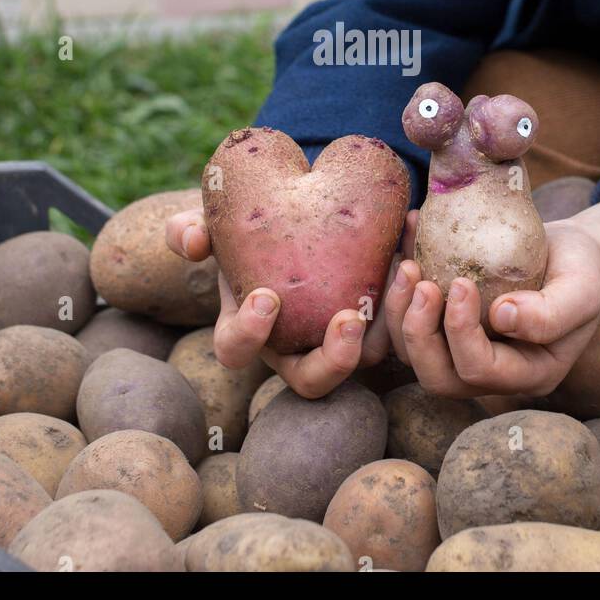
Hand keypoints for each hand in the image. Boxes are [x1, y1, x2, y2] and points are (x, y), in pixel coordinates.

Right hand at [165, 209, 417, 398]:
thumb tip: (191, 239)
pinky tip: (411, 233)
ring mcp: (339, 338)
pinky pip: (401, 318)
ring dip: (388, 322)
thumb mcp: (212, 225)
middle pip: (313, 381)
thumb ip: (188, 230)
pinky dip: (409, 281)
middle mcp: (294, 347)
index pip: (238, 352)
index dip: (250, 333)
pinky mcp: (379, 318)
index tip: (266, 297)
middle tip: (349, 318)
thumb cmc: (242, 231)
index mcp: (249, 331)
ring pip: (368, 356)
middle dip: (334, 358)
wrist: (289, 218)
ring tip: (399, 270)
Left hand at [382, 216, 599, 397]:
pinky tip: (405, 247)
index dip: (461, 331)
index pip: (480, 370)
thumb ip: (552, 312)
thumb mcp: (582, 287)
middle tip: (420, 280)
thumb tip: (502, 317)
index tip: (461, 282)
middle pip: (438, 377)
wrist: (566, 253)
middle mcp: (493, 374)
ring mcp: (464, 354)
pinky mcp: (444, 330)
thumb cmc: (579, 269)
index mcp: (529, 373)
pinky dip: (396, 290)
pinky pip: (407, 323)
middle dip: (417, 331)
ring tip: (407, 265)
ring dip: (399, 313)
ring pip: (413, 356)